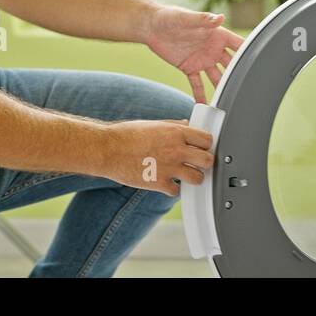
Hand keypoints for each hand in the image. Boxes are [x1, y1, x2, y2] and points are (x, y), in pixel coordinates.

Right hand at [97, 120, 214, 196]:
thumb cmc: (126, 135)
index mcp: (176, 132)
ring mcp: (168, 168)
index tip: (202, 148)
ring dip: (193, 178)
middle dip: (204, 162)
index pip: (207, 140)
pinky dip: (173, 189)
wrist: (107, 149)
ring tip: (186, 175)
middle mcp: (176, 150)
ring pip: (197, 178)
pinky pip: (177, 192)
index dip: (206, 145)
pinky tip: (167, 183)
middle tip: (197, 163)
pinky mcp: (158, 183)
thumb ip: (174, 126)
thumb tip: (187, 126)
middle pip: (207, 160)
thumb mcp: (154, 124)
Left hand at [144, 5, 244, 102]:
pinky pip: (197, 83)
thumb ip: (203, 19)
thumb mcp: (186, 18)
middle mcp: (212, 48)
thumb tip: (221, 17)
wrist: (150, 27)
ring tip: (229, 101)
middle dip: (238, 75)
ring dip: (222, 87)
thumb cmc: (169, 16)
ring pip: (216, 76)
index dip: (248, 53)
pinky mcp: (188, 68)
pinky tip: (205, 106)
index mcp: (216, 35)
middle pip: (230, 64)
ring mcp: (201, 59)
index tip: (259, 64)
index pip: (237, 45)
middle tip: (247, 88)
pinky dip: (200, 94)